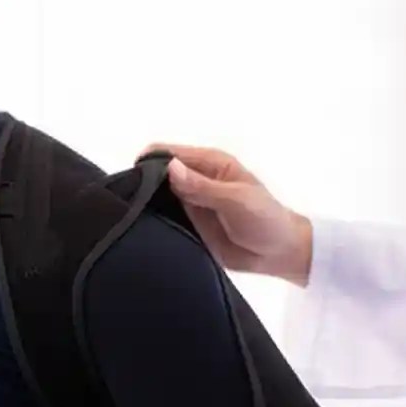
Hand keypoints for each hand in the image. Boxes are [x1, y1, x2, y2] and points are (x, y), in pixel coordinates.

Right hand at [141, 144, 313, 285]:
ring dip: (144, 203)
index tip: (131, 181)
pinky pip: (164, 218)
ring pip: (156, 196)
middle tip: (126, 204)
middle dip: (141, 183)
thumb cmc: (265, 220)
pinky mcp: (188, 223)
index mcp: (209, 163)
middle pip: (157, 173)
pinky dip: (153, 221)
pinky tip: (139, 231)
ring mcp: (190, 202)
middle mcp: (195, 179)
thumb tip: (169, 167)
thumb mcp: (236, 200)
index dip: (149, 162)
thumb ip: (202, 187)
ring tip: (127, 219)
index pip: (169, 153)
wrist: (279, 253)